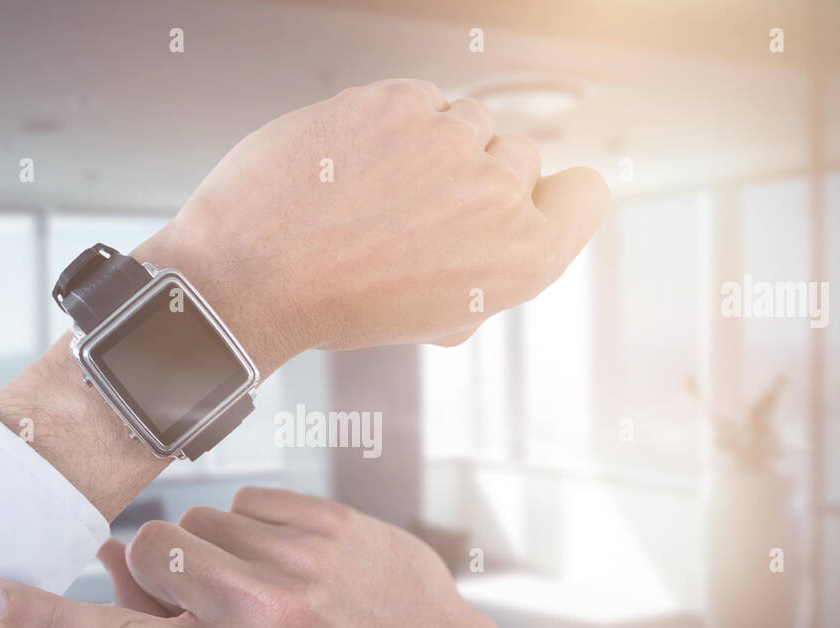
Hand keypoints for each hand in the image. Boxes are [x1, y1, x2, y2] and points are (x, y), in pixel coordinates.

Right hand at [0, 488, 692, 627]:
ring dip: (215, 547)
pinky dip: (257, 527)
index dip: (41, 623)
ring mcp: (302, 565)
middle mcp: (263, 618)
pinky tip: (296, 561)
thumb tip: (109, 557)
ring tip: (267, 583)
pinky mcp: (331, 524)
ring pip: (200, 518)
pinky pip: (249, 501)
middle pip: (150, 543)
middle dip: (158, 560)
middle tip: (200, 590)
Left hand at [137, 78, 608, 357]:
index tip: (523, 200)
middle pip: (518, 156)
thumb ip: (487, 271)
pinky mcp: (400, 101)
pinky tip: (353, 165)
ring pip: (466, 122)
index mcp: (524, 259)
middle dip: (476, 178)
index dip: (555, 197)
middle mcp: (500, 194)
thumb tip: (497, 236)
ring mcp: (450, 140)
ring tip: (374, 193)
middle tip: (416, 216)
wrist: (252, 277)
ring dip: (432, 147)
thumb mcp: (435, 317)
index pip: (587, 195)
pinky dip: (391, 124)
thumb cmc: (339, 306)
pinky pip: (419, 100)